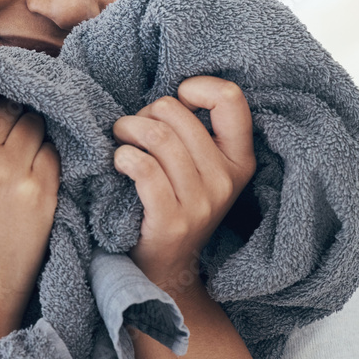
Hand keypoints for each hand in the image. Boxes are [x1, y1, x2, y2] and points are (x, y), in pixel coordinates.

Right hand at [0, 77, 60, 337]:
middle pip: (4, 103)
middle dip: (6, 107)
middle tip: (7, 118)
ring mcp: (12, 171)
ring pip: (32, 120)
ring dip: (29, 125)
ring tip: (21, 140)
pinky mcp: (42, 189)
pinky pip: (52, 148)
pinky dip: (45, 150)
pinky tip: (34, 162)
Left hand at [111, 76, 256, 298]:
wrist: (165, 270)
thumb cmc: (174, 204)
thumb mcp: (201, 171)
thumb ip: (195, 132)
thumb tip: (168, 92)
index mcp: (239, 160)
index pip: (231, 99)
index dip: (197, 88)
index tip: (176, 101)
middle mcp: (225, 180)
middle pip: (177, 114)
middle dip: (145, 113)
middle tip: (132, 129)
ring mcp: (201, 202)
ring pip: (158, 137)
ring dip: (127, 130)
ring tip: (119, 140)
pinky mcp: (172, 220)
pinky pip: (144, 169)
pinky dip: (123, 157)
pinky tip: (119, 162)